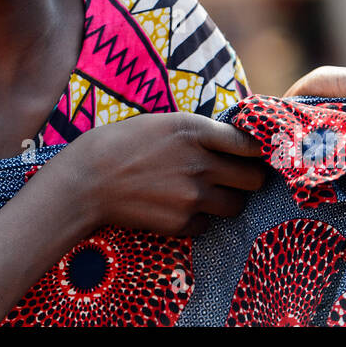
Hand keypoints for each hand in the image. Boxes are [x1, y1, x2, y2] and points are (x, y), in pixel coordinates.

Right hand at [58, 111, 266, 237]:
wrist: (87, 180)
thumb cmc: (120, 144)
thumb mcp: (162, 123)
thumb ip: (198, 133)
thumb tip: (231, 142)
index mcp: (194, 130)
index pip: (249, 143)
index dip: (259, 150)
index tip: (258, 154)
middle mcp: (200, 163)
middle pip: (253, 178)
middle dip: (248, 178)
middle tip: (236, 178)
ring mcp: (193, 195)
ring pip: (236, 204)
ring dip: (227, 200)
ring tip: (204, 193)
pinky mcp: (182, 222)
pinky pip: (206, 223)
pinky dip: (197, 219)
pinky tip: (176, 207)